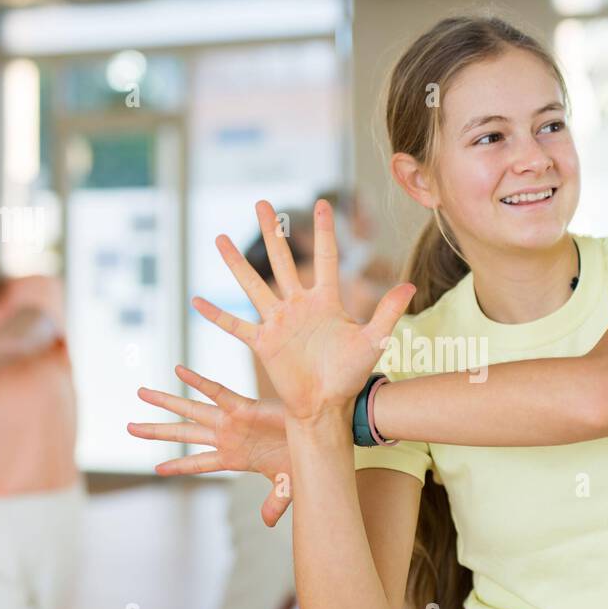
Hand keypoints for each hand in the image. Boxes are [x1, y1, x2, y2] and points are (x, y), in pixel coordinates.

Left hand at [128, 364, 293, 526]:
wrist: (317, 438)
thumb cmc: (302, 458)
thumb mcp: (285, 486)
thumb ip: (274, 503)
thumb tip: (268, 524)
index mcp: (231, 458)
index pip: (198, 464)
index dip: (178, 467)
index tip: (156, 470)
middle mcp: (225, 437)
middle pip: (183, 434)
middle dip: (156, 431)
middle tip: (129, 427)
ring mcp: (231, 421)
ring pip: (191, 411)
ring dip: (166, 402)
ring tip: (141, 392)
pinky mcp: (242, 407)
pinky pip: (216, 392)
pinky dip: (197, 382)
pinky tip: (178, 370)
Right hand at [194, 199, 414, 421]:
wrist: (327, 406)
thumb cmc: (351, 375)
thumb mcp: (373, 341)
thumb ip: (388, 312)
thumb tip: (410, 285)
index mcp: (327, 301)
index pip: (326, 258)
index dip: (324, 231)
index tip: (323, 203)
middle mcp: (299, 306)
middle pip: (282, 260)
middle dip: (271, 231)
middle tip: (260, 202)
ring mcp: (278, 323)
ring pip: (253, 285)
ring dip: (236, 263)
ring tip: (219, 239)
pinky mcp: (263, 343)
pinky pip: (236, 326)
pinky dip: (216, 315)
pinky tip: (197, 301)